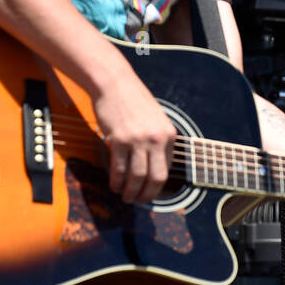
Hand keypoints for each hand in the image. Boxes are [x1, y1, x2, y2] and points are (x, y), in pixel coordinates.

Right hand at [92, 71, 177, 204]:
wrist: (115, 83)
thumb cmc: (134, 100)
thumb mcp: (156, 118)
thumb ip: (158, 140)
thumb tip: (155, 165)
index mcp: (169, 134)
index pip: (167, 169)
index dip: (158, 185)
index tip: (150, 191)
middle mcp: (156, 138)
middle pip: (155, 177)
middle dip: (147, 194)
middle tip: (139, 200)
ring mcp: (138, 140)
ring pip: (136, 177)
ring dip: (130, 192)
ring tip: (125, 196)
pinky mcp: (119, 140)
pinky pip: (119, 168)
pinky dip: (117, 181)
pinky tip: (115, 185)